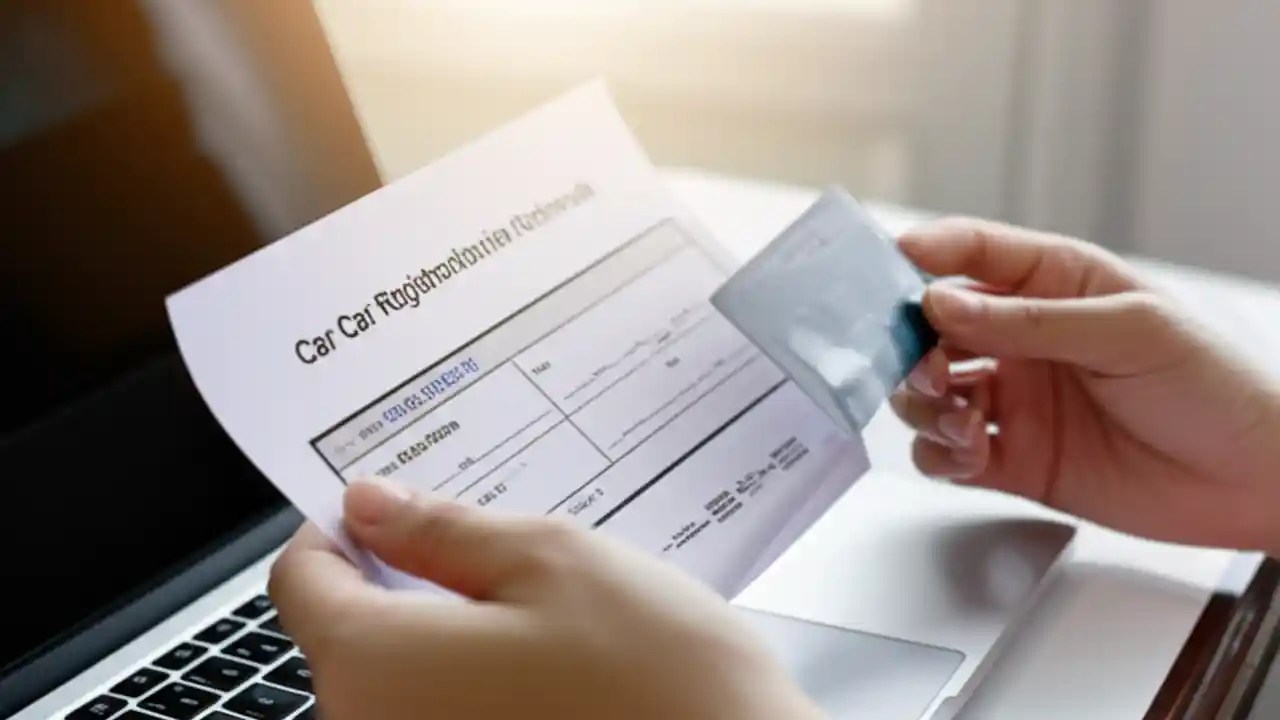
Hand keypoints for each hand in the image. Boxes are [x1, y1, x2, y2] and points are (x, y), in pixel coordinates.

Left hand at [269, 479, 823, 719]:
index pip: (300, 581)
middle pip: (349, 636)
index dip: (339, 531)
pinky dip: (478, 687)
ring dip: (452, 636)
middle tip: (501, 555)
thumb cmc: (658, 679)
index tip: (389, 509)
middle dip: (409, 582)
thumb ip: (441, 530)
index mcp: (375, 666)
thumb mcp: (550, 561)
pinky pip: (444, 717)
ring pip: (403, 680)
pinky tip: (555, 671)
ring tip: (547, 615)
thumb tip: (369, 504)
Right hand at [892, 217, 1279, 554]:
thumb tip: (942, 303)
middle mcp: (1023, 340)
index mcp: (1055, 285)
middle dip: (911, 343)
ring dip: (922, 402)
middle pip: (932, 328)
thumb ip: (1028, 320)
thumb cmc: (1213, 386)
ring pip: (927, 392)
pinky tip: (968, 453)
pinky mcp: (1012, 459)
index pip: (974, 253)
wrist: (1252, 480)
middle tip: (922, 364)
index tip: (889, 261)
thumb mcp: (1128, 332)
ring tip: (956, 418)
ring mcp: (1014, 400)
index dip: (926, 253)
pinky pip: (947, 454)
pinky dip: (940, 454)